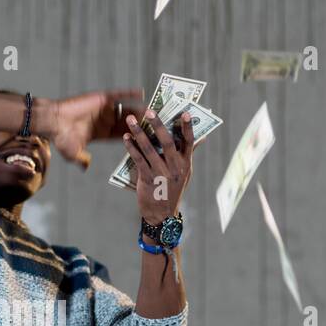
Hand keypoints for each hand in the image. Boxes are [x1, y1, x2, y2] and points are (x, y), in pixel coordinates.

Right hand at [44, 89, 144, 169]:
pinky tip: (142, 94)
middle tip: (157, 125)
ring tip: (154, 111)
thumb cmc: (61, 138)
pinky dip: (129, 94)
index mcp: (102, 134)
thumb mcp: (73, 152)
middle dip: (142, 124)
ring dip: (139, 110)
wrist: (53, 121)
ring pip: (127, 109)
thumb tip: (86, 167)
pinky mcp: (102, 99)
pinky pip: (119, 95)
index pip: (123, 136)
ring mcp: (104, 109)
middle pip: (128, 123)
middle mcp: (105, 121)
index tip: (148, 140)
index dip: (136, 138)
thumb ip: (82, 159)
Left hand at [121, 109, 196, 223]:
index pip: (189, 142)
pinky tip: (126, 138)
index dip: (187, 127)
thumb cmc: (173, 189)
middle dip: (158, 124)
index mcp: (186, 164)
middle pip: (167, 141)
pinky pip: (138, 159)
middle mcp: (175, 167)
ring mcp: (161, 173)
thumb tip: (200, 137)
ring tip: (130, 120)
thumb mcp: (185, 174)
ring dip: (139, 132)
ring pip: (149, 148)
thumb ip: (188, 155)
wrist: (162, 214)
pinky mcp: (148, 178)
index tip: (184, 112)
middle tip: (149, 111)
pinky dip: (131, 147)